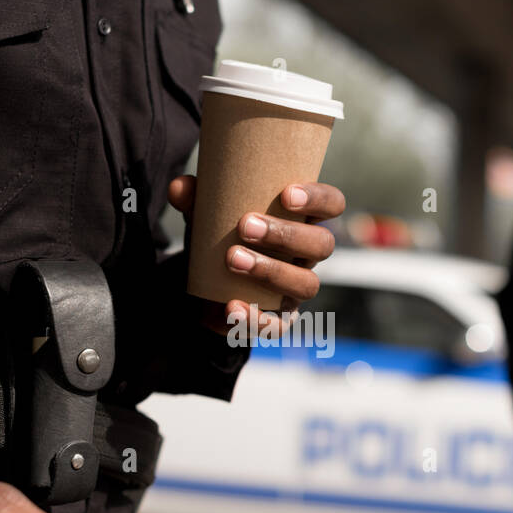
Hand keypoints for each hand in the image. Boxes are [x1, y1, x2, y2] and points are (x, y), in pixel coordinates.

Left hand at [168, 175, 344, 334]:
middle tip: (245, 226)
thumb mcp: (208, 217)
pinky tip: (230, 305)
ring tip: (233, 259)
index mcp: (302, 222)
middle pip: (321, 245)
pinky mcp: (278, 321)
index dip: (318, 199)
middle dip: (286, 235)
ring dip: (270, 270)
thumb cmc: (221, 238)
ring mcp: (296, 290)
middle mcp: (307, 257)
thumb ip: (196, 201)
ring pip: (305, 284)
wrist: (206, 288)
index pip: (332, 204)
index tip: (286, 195)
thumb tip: (180, 188)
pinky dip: (253, 317)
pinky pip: (276, 325)